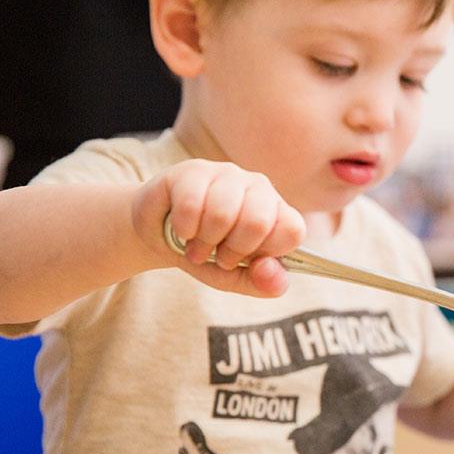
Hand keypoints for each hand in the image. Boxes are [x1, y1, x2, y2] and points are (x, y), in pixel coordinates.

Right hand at [132, 160, 305, 296]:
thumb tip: (271, 273)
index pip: (293, 230)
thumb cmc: (207, 254)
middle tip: (218, 256)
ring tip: (197, 246)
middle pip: (259, 221)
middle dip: (233, 250)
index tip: (247, 260)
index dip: (267, 252)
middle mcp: (259, 188)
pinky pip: (191, 204)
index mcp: (278, 213)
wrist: (160, 236)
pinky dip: (184, 228)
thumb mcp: (235, 277)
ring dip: (204, 241)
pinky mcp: (194, 170)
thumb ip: (262, 283)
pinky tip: (182, 230)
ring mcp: (228, 174)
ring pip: (223, 213)